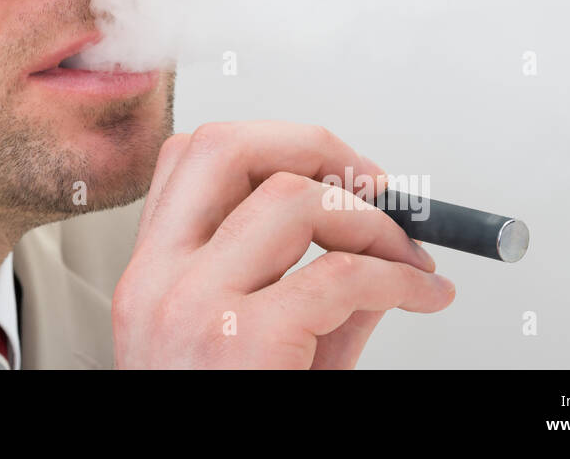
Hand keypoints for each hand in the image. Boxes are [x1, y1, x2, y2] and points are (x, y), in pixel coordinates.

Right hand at [112, 121, 454, 367]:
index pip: (189, 159)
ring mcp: (192, 305)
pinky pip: (342, 275)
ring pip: (291, 197)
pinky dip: (401, 277)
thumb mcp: (253, 357)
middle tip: (374, 184)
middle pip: (225, 147)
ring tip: (402, 256)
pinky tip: (419, 295)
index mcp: (150, 274)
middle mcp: (158, 279)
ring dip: (371, 220)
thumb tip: (373, 257)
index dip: (269, 142)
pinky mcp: (242, 341)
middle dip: (316, 146)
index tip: (328, 168)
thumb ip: (306, 299)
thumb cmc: (224, 426)